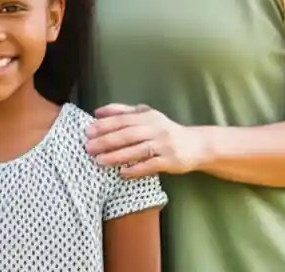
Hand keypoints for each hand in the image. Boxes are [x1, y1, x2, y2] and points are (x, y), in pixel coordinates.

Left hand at [86, 103, 205, 179]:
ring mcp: (164, 145)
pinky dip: (136, 169)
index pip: (122, 119)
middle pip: (127, 134)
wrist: (196, 145)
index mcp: (147, 116)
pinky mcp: (170, 161)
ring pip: (137, 150)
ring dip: (117, 156)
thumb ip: (123, 111)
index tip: (88, 131)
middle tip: (88, 148)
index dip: (105, 125)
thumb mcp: (146, 115)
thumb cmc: (165, 130)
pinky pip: (151, 165)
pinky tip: (122, 173)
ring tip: (99, 161)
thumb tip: (97, 112)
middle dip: (106, 141)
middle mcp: (155, 129)